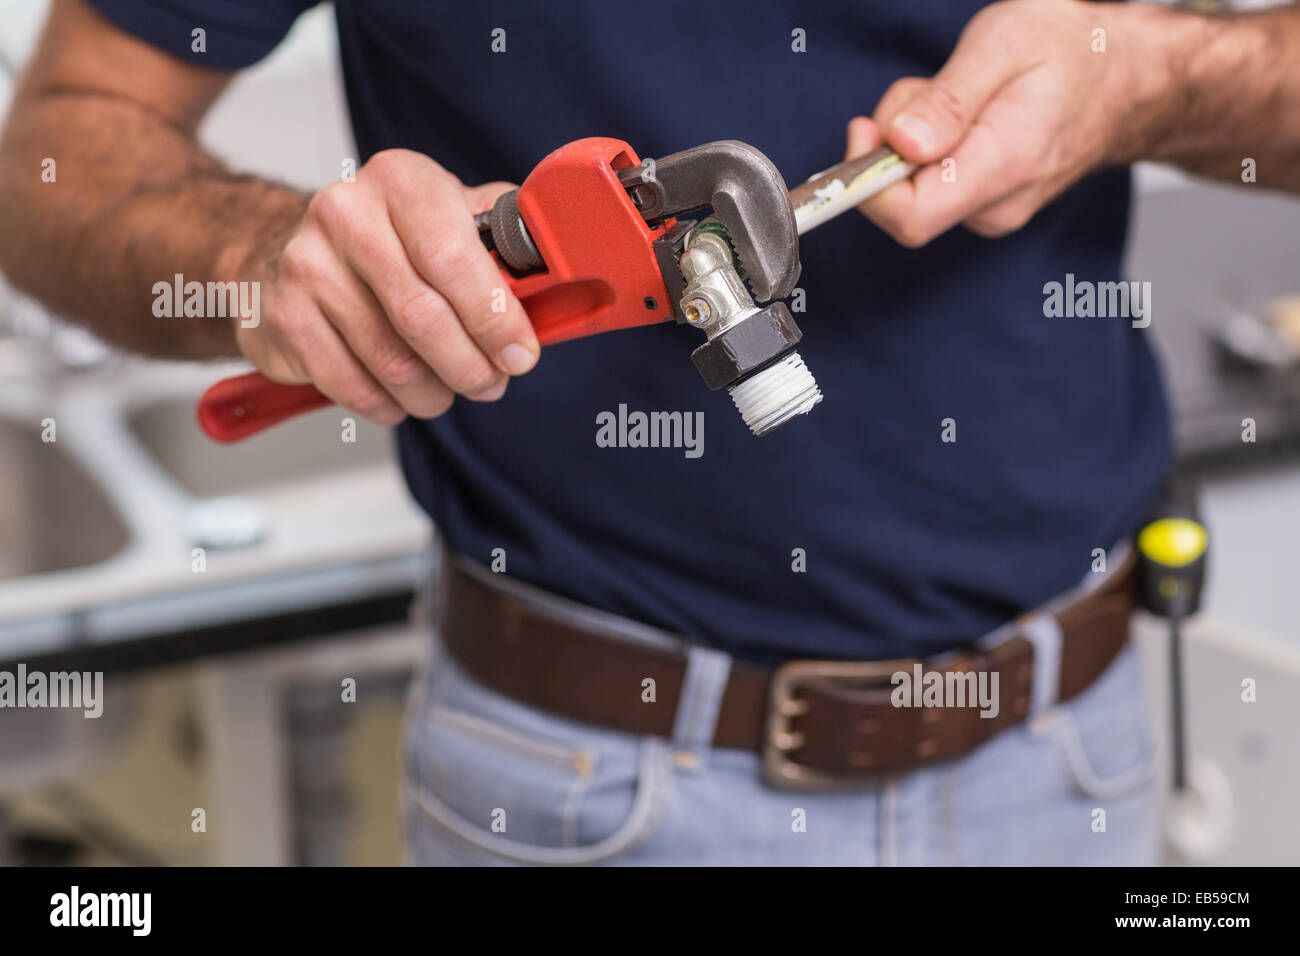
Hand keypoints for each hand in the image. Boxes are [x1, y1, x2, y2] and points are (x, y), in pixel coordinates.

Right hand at [236, 149, 538, 424]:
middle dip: (471, 366)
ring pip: (391, 361)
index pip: (453, 255)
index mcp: (401, 181)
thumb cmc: (391, 240)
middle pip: (423, 316)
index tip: (521, 353)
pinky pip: (352, 387)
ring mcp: (306, 266)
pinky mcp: (283, 319)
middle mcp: (345, 214)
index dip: (494, 316)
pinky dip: (390, 406)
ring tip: (448, 392)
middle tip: (491, 383)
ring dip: (434, 393)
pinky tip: (402, 398)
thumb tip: (561, 280)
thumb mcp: (451, 215)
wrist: (288, 248)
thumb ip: (503, 242)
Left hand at [845, 0, 1174, 246]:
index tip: (864, 131)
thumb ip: (949, 100)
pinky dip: (931, 146)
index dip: (868, 182)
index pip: (909, 218)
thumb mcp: (1005, 45)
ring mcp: (991, 210)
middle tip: (927, 91)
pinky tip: (965, 115)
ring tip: (957, 95)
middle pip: (900, 200)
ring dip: (912, 138)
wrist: (1128, 78)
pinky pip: (932, 182)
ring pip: (913, 188)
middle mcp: (994, 206)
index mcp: (1001, 168)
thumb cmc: (1073, 53)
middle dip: (893, 142)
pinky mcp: (985, 204)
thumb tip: (901, 144)